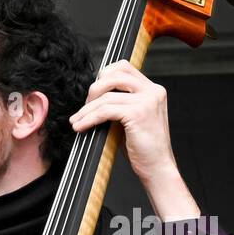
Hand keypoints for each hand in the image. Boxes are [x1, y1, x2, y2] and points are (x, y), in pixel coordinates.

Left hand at [68, 60, 187, 196]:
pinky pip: (106, 111)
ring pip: (106, 96)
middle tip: (83, 109)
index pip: (124, 67)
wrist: (157, 167)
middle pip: (114, 75)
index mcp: (153, 89)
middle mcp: (153, 91)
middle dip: (93, 91)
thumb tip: (93, 97)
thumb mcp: (130, 119)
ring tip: (76, 122)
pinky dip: (89, 119)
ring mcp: (147, 100)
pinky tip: (81, 127)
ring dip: (86, 110)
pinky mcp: (138, 113)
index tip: (92, 94)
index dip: (104, 76)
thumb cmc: (142, 147)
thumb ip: (119, 103)